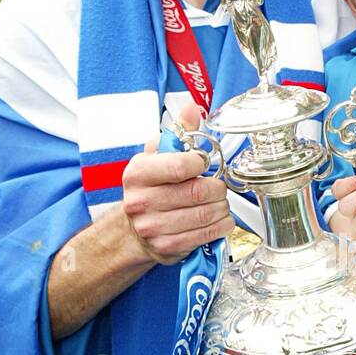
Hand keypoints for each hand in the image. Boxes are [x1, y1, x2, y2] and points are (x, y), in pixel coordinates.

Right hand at [122, 99, 234, 264]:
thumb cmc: (149, 188)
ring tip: (218, 202)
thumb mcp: (156, 156)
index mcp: (137, 174)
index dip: (201, 163)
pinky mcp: (167, 247)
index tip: (203, 164)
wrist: (133, 230)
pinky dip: (222, 225)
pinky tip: (219, 218)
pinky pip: (207, 234)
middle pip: (197, 192)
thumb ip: (177, 132)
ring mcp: (153, 227)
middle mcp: (141, 202)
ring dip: (222, 207)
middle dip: (217, 188)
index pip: (179, 166)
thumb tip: (193, 107)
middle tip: (217, 185)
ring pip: (205, 215)